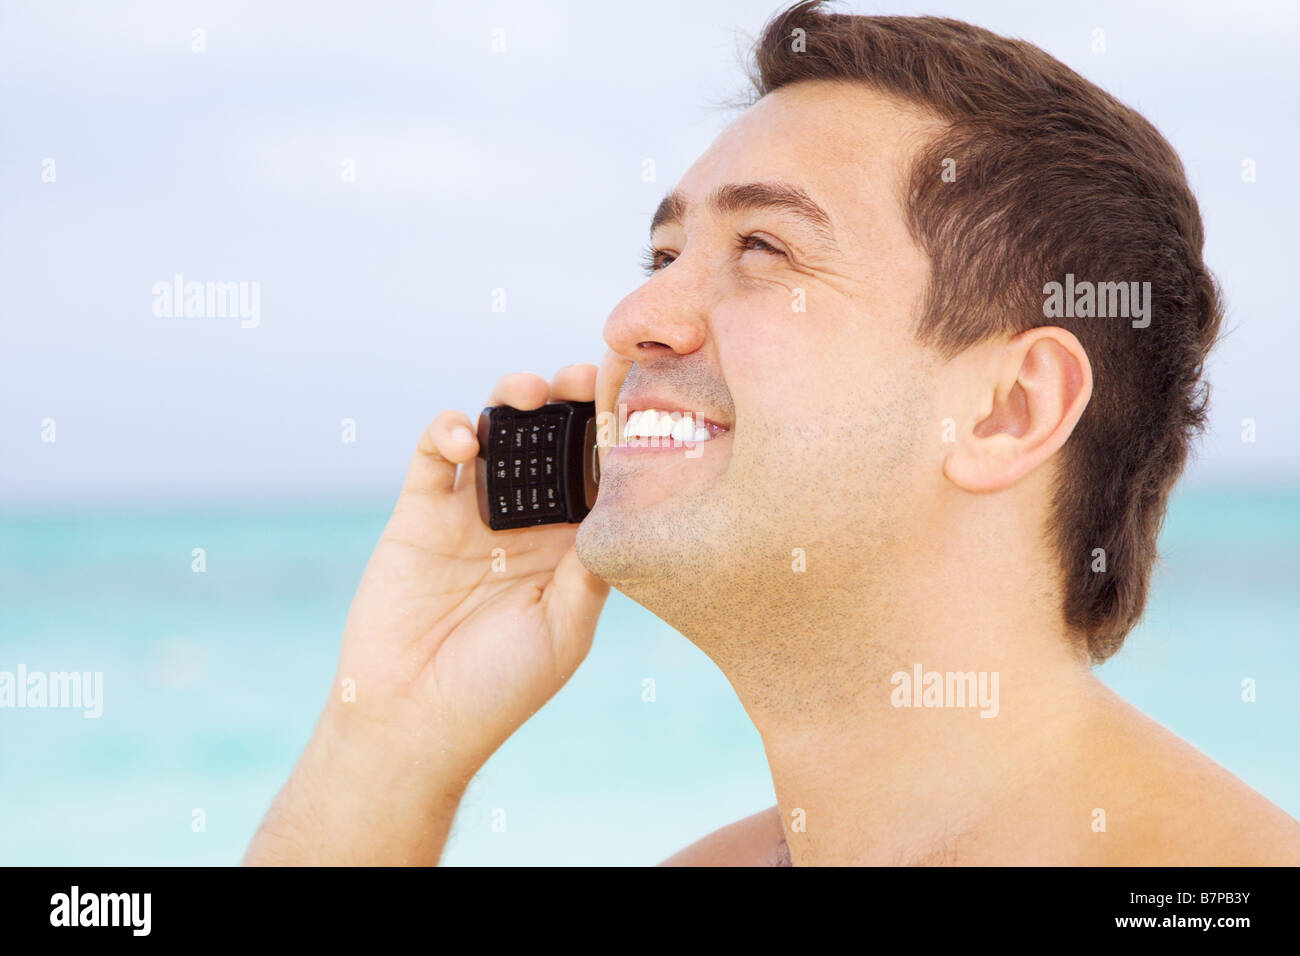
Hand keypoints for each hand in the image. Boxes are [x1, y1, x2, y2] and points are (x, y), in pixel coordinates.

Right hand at [331, 365, 609, 777]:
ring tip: (528, 391)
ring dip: (512, 400)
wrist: (412, 721)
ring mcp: (471, 513)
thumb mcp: (566, 629)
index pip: (597, 472)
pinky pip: (436, 454)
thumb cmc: (499, 689)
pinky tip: (467, 440)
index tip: (630, 392)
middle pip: (551, 439)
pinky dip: (450, 431)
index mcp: (569, 546)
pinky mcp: (419, 513)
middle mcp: (525, 521)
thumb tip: (624, 498)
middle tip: (580, 375)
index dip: (612, 430)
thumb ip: (592, 566)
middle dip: (568, 400)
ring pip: (498, 432)